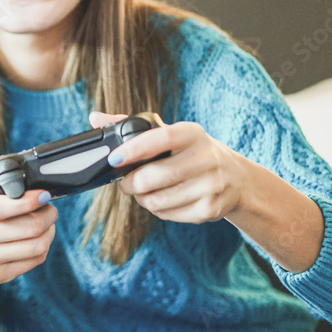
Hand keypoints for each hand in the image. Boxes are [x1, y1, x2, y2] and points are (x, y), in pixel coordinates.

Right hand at [0, 189, 56, 314]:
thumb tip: (35, 193)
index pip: (1, 208)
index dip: (29, 201)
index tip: (43, 195)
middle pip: (28, 227)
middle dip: (47, 216)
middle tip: (50, 210)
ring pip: (37, 246)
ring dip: (49, 232)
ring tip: (47, 225)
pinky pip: (34, 261)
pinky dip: (43, 248)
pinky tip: (38, 240)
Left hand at [89, 111, 249, 223]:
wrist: (236, 179)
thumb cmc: (192, 152)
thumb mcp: (170, 134)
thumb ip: (131, 125)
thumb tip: (95, 117)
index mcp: (193, 134)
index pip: (161, 138)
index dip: (134, 149)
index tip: (113, 158)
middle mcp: (206, 158)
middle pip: (151, 178)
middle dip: (129, 183)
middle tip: (126, 182)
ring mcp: (211, 186)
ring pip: (156, 200)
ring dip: (141, 198)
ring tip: (144, 191)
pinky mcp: (210, 210)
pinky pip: (167, 214)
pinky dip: (157, 209)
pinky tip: (163, 199)